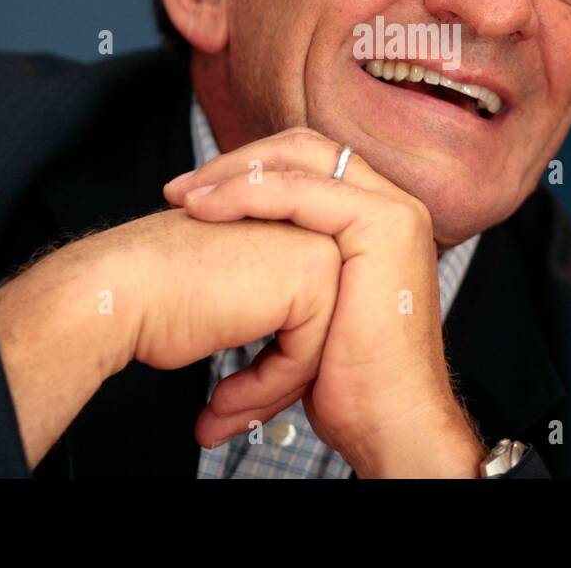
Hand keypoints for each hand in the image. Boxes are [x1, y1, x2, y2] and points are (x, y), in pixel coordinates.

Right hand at [0, 208, 339, 468]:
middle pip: (313, 330)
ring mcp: (315, 246)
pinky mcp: (311, 276)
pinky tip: (221, 400)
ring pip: (316, 347)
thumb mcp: (224, 292)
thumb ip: (262, 302)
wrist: (116, 290)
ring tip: (218, 413)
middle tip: (222, 414)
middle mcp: (307, 228)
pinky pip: (307, 355)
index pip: (301, 314)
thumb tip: (285, 351)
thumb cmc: (151, 292)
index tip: (225, 396)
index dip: (265, 365)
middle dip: (269, 384)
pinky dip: (266, 388)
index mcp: (286, 226)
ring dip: (264, 393)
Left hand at [164, 128, 486, 477]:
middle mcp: (390, 204)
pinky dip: (248, 193)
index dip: (247, 168)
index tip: (192, 194)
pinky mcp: (383, 226)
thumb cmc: (351, 381)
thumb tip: (228, 255)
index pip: (306, 163)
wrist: (390, 422)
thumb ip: (287, 269)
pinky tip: (208, 208)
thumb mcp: (312, 309)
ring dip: (232, 173)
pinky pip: (302, 192)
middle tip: (179, 190)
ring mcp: (392, 211)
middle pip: (303, 148)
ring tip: (183, 198)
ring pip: (300, 159)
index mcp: (376, 216)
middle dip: (234, 162)